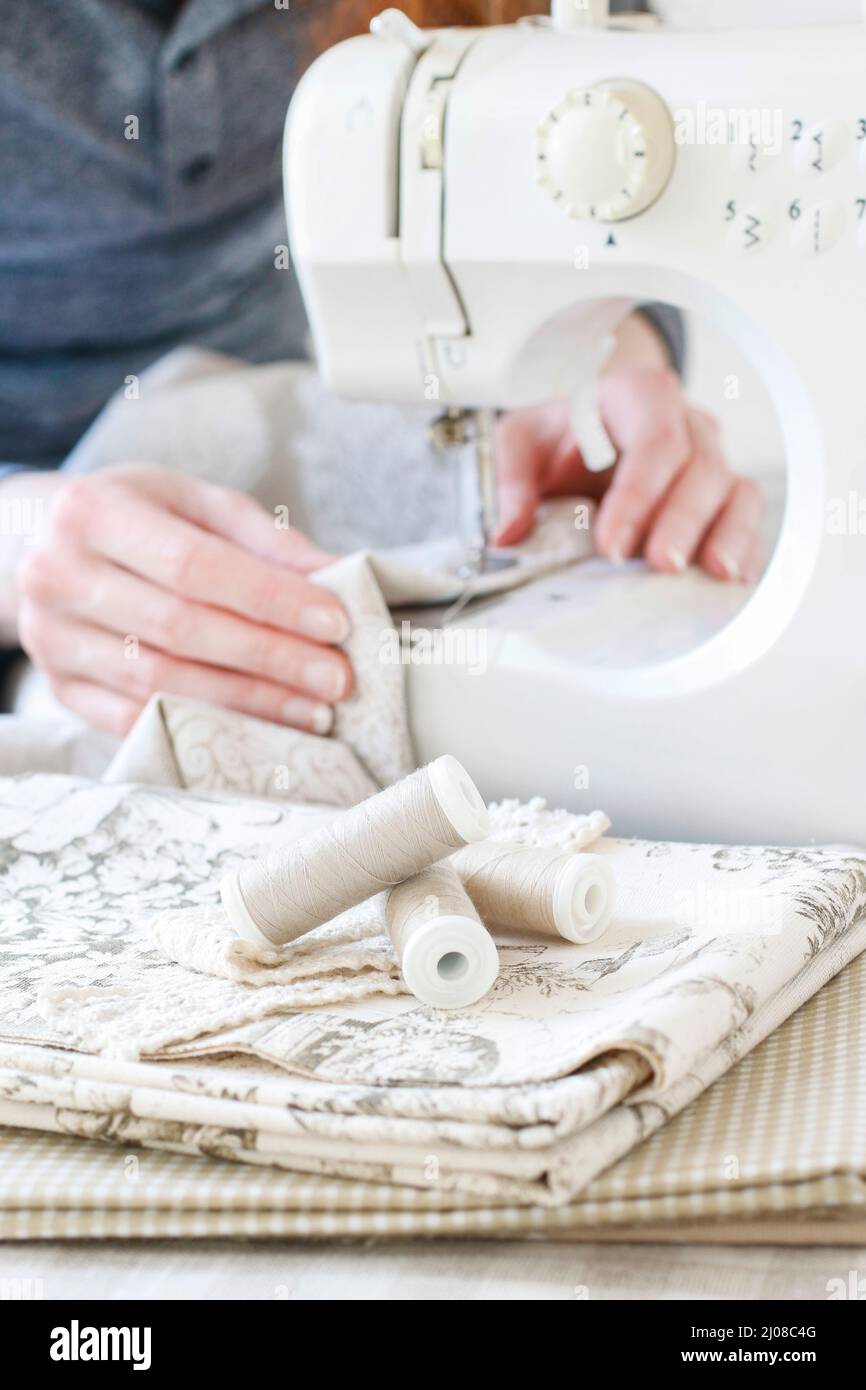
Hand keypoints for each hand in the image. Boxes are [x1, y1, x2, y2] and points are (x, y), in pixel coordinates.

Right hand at [15, 466, 352, 735]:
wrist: (43, 545)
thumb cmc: (138, 517)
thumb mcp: (195, 504)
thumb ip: (265, 539)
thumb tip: (339, 576)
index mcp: (93, 512)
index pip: (195, 565)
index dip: (270, 598)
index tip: (336, 622)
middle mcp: (59, 575)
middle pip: (182, 628)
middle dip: (271, 658)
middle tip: (338, 679)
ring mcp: (53, 639)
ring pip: (161, 682)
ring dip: (248, 703)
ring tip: (313, 712)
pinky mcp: (60, 688)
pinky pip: (136, 720)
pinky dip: (204, 728)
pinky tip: (259, 731)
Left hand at [495, 366, 763, 581]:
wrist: (587, 432)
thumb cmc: (560, 437)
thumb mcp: (521, 442)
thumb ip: (512, 482)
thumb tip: (509, 535)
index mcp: (639, 396)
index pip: (652, 440)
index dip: (637, 494)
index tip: (610, 545)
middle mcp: (687, 423)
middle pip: (700, 467)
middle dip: (682, 519)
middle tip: (662, 565)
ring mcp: (713, 459)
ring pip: (736, 490)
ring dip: (727, 534)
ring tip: (715, 574)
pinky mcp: (725, 496)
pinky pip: (746, 518)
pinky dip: (743, 549)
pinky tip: (731, 582)